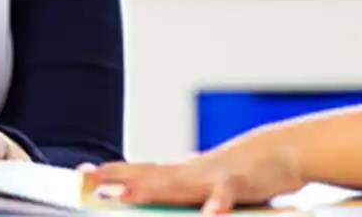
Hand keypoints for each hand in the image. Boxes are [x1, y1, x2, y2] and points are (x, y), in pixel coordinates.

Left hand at [87, 131, 305, 214]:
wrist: (280, 151)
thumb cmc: (240, 170)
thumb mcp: (204, 180)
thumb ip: (177, 185)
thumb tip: (151, 183)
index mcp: (182, 173)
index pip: (140, 171)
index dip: (112, 173)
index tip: (81, 174)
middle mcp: (191, 172)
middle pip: (149, 175)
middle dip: (118, 179)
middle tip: (89, 182)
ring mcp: (213, 176)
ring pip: (178, 183)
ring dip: (151, 190)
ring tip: (125, 197)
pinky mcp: (239, 183)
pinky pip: (226, 195)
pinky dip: (216, 204)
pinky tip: (209, 215)